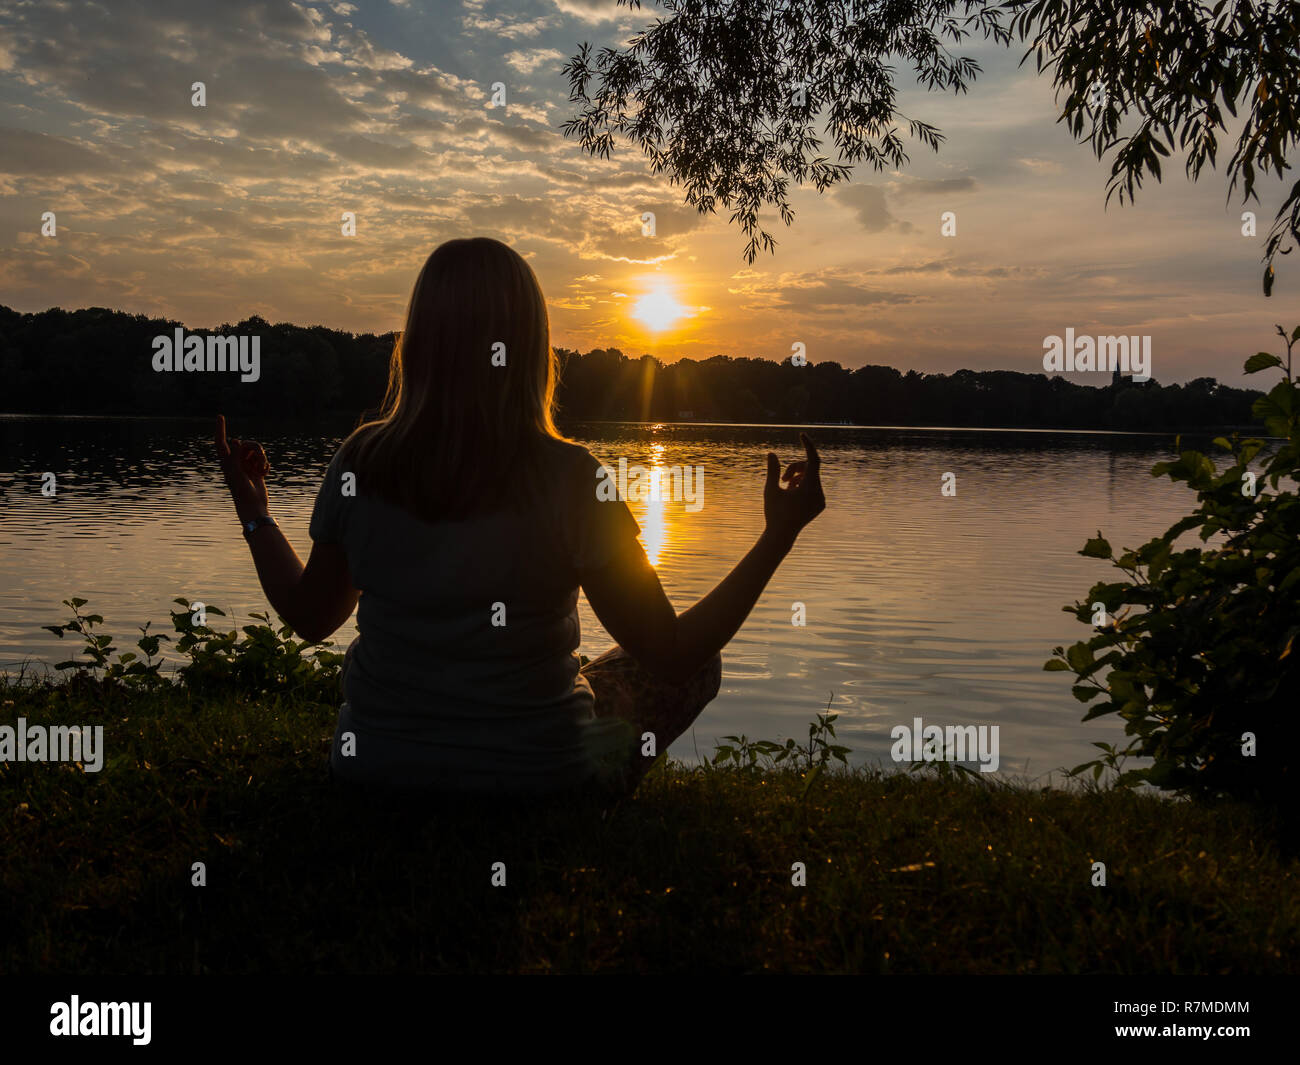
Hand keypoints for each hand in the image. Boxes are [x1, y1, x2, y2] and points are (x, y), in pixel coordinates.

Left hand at [215, 414, 270, 522]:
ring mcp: (246, 465)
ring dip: (262, 459)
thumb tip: (236, 440)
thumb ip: (235, 457)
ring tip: (262, 470)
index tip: (220, 416)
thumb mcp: (236, 474)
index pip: (221, 442)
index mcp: (227, 462)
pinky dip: (265, 465)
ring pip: (256, 450)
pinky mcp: (256, 469)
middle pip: (247, 444)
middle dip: (257, 451)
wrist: (254, 506)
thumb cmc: (242, 493)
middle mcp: (236, 461)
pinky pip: (262, 459)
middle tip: (260, 463)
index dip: (220, 429)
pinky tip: (264, 475)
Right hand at [763, 432, 825, 547]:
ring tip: (786, 488)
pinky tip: (792, 495)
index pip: (813, 460)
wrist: (781, 535)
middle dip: (795, 468)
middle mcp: (819, 493)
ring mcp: (821, 499)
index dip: (808, 445)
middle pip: (810, 468)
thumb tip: (771, 453)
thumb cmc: (774, 513)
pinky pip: (813, 486)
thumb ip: (773, 470)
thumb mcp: (770, 490)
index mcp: (809, 488)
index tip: (801, 435)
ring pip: (811, 477)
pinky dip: (802, 485)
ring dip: (797, 477)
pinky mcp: (820, 504)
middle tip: (782, 478)